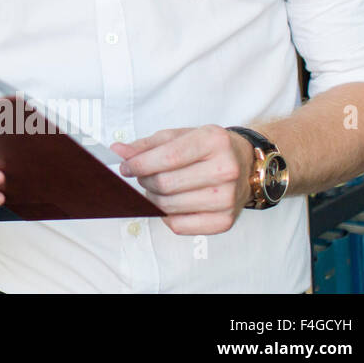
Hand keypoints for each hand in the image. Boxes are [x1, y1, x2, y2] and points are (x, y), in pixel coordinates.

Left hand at [110, 125, 252, 235]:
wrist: (245, 164)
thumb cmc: (209, 149)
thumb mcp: (179, 136)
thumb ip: (147, 145)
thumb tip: (118, 151)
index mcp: (213, 142)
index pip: (168, 157)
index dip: (139, 164)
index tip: (125, 167)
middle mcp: (226, 170)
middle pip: (166, 184)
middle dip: (144, 181)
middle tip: (142, 177)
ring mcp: (228, 198)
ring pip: (170, 206)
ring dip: (152, 199)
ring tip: (155, 189)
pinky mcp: (225, 221)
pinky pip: (180, 226)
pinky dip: (166, 216)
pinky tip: (169, 203)